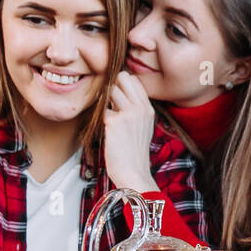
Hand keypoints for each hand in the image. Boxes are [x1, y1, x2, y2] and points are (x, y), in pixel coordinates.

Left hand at [104, 71, 158, 192]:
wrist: (133, 173)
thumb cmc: (134, 153)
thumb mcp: (143, 127)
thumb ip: (135, 110)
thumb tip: (117, 93)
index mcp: (148, 109)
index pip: (134, 80)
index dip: (123, 85)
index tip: (117, 97)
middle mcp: (141, 108)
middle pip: (123, 78)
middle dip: (113, 86)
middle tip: (110, 103)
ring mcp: (129, 114)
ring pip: (111, 89)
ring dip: (106, 101)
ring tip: (110, 118)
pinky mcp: (115, 122)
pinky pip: (102, 109)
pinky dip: (102, 119)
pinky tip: (108, 131)